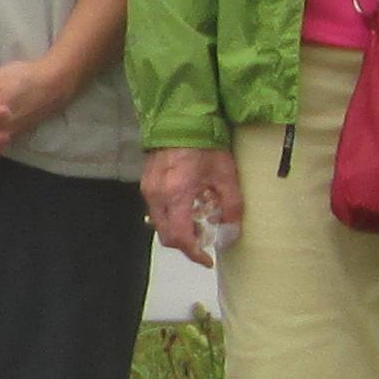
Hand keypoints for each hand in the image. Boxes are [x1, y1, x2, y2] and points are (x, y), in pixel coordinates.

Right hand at [142, 144, 239, 264]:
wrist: (181, 119)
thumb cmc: (206, 145)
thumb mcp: (226, 174)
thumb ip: (232, 205)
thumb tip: (233, 229)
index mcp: (177, 194)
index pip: (181, 236)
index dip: (194, 253)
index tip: (207, 260)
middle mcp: (157, 196)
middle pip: (166, 235)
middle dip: (185, 244)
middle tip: (204, 243)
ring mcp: (148, 189)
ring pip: (158, 224)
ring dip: (177, 231)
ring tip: (197, 225)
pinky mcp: (146, 183)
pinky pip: (155, 211)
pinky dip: (170, 218)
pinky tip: (185, 209)